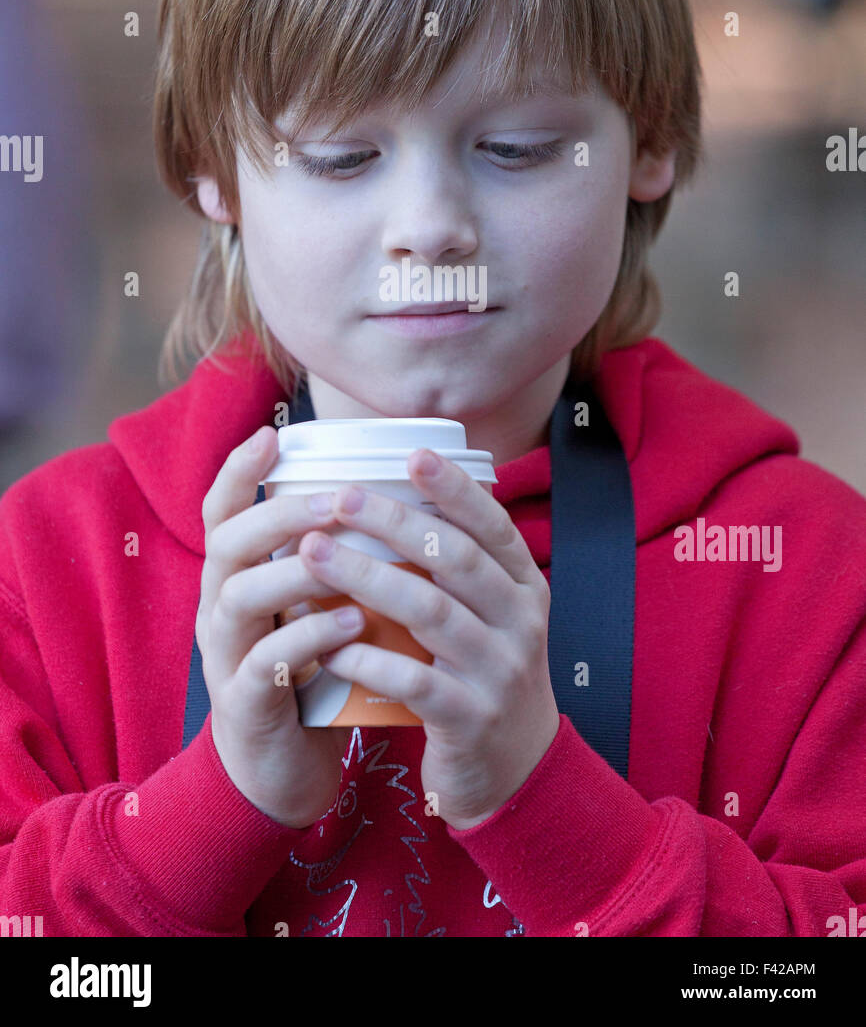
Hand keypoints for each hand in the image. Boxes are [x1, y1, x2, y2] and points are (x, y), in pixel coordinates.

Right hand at [198, 426, 364, 827]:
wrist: (283, 771)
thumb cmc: (309, 672)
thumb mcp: (309, 605)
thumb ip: (329, 558)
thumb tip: (389, 495)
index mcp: (237, 577)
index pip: (223, 511)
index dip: (240, 471)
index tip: (273, 434)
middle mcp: (220, 608)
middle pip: (228, 544)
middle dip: (281, 515)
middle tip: (335, 500)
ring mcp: (227, 657)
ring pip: (238, 598)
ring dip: (292, 572)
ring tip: (343, 556)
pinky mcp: (245, 705)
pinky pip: (266, 663)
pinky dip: (308, 639)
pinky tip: (351, 624)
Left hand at [297, 448, 560, 829]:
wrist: (516, 771)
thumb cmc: (483, 675)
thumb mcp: (491, 617)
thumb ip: (459, 569)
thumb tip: (398, 498)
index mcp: (524, 588)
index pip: (493, 526)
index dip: (455, 489)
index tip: (413, 454)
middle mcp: (519, 623)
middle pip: (454, 559)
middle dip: (393, 522)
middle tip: (338, 498)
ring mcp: (498, 671)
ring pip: (429, 612)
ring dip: (365, 577)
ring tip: (313, 554)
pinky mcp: (469, 718)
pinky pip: (414, 680)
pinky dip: (368, 658)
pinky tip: (328, 643)